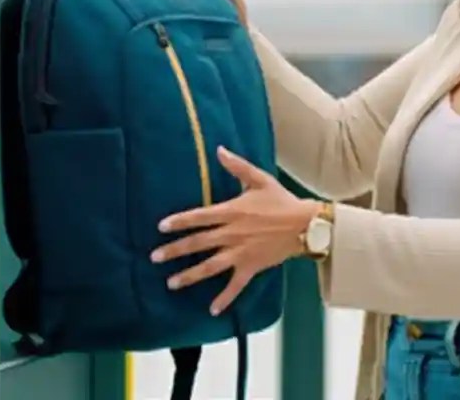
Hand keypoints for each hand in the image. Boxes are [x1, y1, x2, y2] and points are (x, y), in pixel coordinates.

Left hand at [152, 146, 317, 315]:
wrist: (305, 225)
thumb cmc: (281, 201)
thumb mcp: (259, 179)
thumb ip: (237, 165)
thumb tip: (219, 149)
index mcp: (231, 212)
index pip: (199, 217)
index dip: (179, 221)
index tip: (161, 227)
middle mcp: (232, 234)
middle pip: (198, 243)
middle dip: (175, 251)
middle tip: (155, 257)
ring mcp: (241, 253)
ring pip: (210, 266)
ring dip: (189, 276)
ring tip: (171, 283)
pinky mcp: (251, 267)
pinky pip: (235, 286)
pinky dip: (224, 299)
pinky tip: (212, 310)